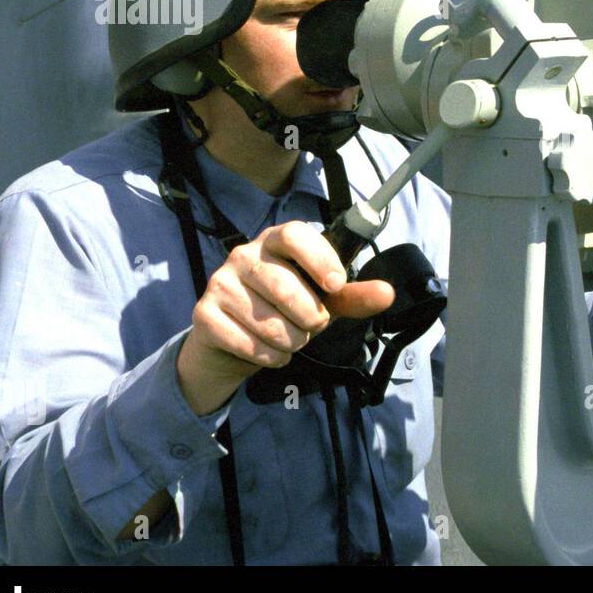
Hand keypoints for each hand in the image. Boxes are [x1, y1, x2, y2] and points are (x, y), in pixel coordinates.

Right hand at [177, 220, 393, 414]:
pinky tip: (270, 352)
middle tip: (313, 325)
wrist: (234, 343)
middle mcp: (243, 255)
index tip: (337, 285)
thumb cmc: (283, 311)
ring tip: (290, 338)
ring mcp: (219, 283)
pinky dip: (272, 357)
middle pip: (287, 287)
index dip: (320, 260)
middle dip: (311, 318)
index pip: (295, 234)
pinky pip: (250, 345)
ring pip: (271, 324)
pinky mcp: (205, 315)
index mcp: (275, 240)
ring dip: (292, 342)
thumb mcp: (323, 301)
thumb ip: (353, 296)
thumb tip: (388, 293)